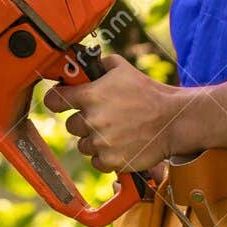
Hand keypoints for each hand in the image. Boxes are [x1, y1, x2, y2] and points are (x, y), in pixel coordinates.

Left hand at [42, 54, 178, 173]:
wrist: (172, 120)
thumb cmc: (149, 93)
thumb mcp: (123, 69)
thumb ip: (99, 65)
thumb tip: (83, 66)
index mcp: (90, 95)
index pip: (54, 100)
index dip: (56, 100)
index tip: (60, 101)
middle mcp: (91, 120)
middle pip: (71, 126)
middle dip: (84, 122)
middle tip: (103, 117)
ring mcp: (100, 142)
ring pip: (84, 145)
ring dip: (95, 140)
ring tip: (117, 131)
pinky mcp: (111, 161)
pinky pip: (96, 161)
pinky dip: (106, 156)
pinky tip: (121, 144)